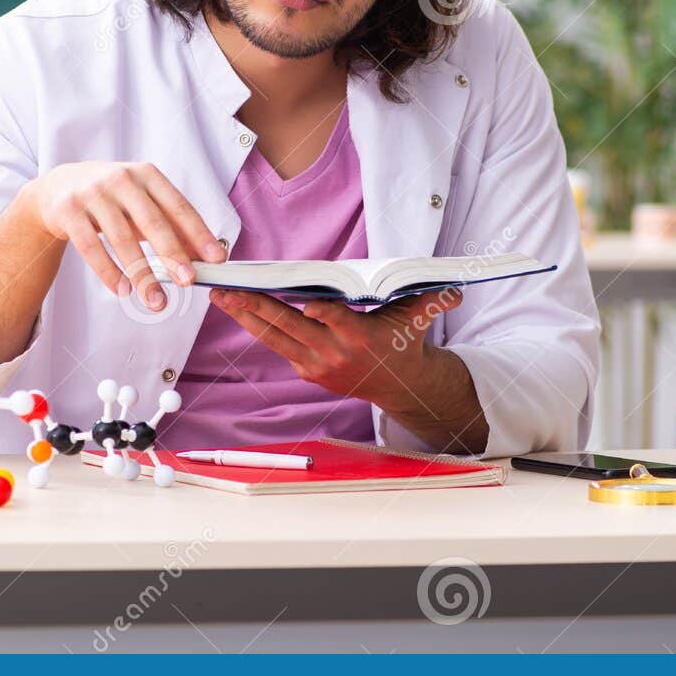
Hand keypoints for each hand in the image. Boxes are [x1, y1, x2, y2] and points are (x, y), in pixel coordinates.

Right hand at [25, 162, 224, 310]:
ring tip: (156, 301)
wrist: (59, 186)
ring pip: (121, 239)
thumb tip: (203, 257)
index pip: (178, 206)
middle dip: (172, 254)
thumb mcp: (142, 203)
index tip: (215, 258)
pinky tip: (123, 290)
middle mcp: (121, 179)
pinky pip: (91, 247)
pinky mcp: (69, 211)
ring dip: (141, 274)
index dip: (198, 233)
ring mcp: (93, 194)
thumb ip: (171, 225)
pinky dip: (108, 272)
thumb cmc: (112, 197)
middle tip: (188, 281)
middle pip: (151, 221)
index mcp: (147, 174)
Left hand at [208, 286, 463, 403]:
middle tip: (230, 289)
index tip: (301, 300)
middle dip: (257, 307)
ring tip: (220, 296)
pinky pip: (277, 345)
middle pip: (290, 327)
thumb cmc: (404, 342)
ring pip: (274, 338)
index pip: (335, 320)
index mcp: (360, 337)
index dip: (318, 311)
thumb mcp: (419, 320)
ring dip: (244, 317)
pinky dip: (256, 327)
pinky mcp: (306, 371)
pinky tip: (236, 308)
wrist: (398, 387)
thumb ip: (431, 302)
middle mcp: (333, 353)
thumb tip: (455, 291)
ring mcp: (316, 365)